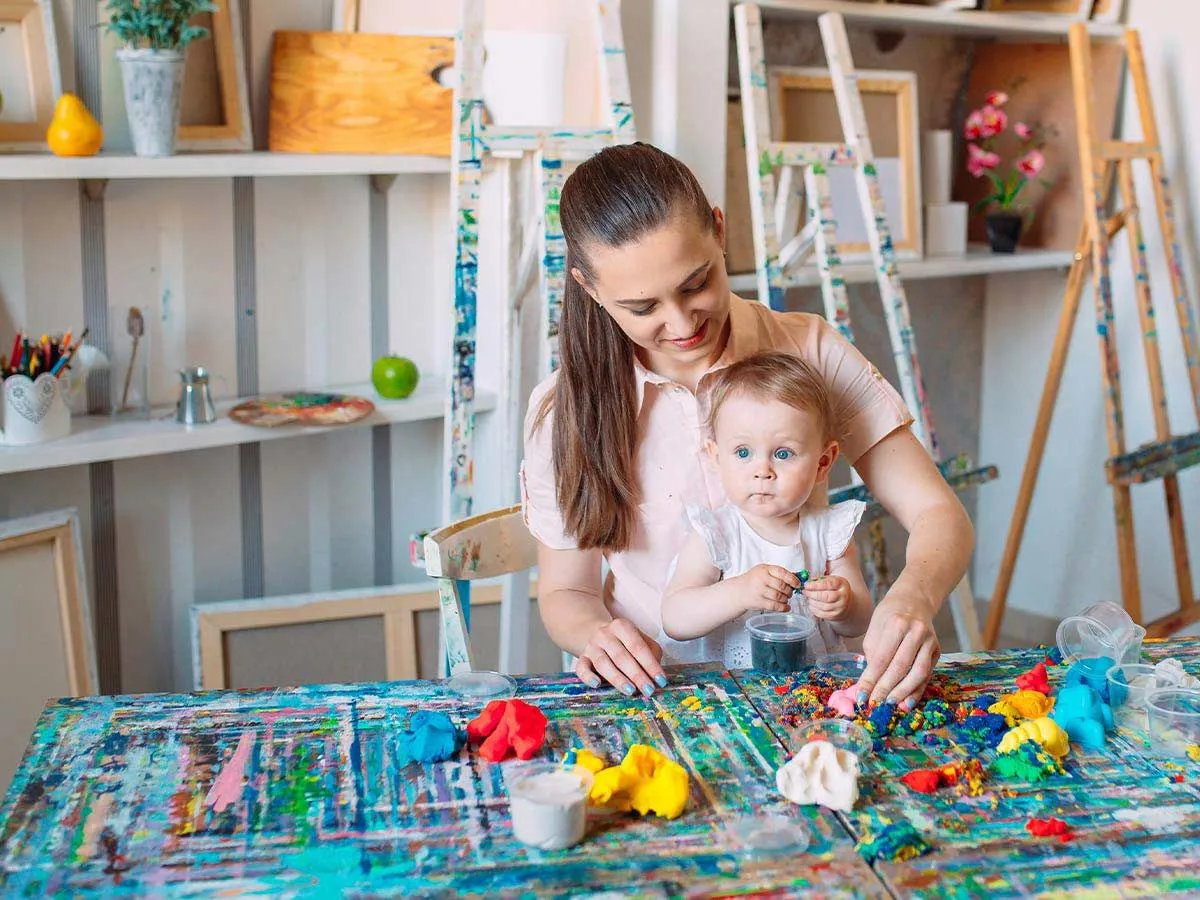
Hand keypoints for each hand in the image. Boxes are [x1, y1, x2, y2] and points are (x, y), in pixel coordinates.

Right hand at [575, 618, 667, 697]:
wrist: (598, 634)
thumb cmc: (626, 642)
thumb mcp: (641, 640)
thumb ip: (651, 653)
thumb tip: (655, 673)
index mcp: (622, 626)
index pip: (638, 646)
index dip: (650, 664)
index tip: (661, 680)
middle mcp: (604, 635)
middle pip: (621, 656)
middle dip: (637, 675)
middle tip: (648, 690)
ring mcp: (591, 646)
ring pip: (603, 663)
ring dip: (617, 678)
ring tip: (630, 690)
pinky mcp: (582, 658)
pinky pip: (581, 668)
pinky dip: (588, 676)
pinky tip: (597, 684)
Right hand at [730, 564, 799, 613]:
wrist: (738, 591)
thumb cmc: (753, 580)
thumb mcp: (763, 571)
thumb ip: (778, 573)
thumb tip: (797, 577)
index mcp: (765, 569)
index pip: (783, 573)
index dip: (793, 579)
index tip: (798, 584)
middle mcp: (761, 579)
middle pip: (782, 586)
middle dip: (789, 591)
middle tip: (790, 593)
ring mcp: (759, 591)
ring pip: (779, 597)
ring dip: (786, 599)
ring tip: (785, 599)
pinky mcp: (758, 602)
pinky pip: (775, 606)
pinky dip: (783, 608)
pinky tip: (786, 607)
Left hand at [804, 575, 851, 620]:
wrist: (845, 602)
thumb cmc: (835, 589)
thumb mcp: (831, 580)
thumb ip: (819, 580)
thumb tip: (808, 582)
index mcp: (842, 584)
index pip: (829, 584)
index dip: (816, 585)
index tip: (806, 585)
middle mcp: (843, 596)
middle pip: (826, 596)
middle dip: (812, 594)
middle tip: (805, 591)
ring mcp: (840, 607)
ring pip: (823, 606)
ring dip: (812, 601)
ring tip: (808, 597)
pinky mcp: (835, 615)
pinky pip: (822, 613)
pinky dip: (814, 609)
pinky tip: (812, 604)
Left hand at [854, 590, 939, 709]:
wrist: (914, 601)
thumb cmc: (889, 616)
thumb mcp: (874, 630)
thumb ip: (872, 656)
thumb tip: (867, 685)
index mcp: (897, 624)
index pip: (882, 658)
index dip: (871, 680)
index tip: (862, 696)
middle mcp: (917, 632)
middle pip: (901, 667)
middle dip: (886, 689)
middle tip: (874, 704)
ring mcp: (930, 642)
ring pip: (918, 673)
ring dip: (903, 692)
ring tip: (890, 705)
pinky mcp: (937, 651)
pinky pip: (927, 674)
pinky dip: (917, 691)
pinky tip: (907, 703)